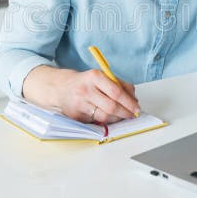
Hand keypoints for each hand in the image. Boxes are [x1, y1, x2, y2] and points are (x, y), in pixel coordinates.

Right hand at [23, 66, 139, 123]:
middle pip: (111, 106)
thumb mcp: (101, 76)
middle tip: (132, 114)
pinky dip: (105, 120)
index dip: (129, 102)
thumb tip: (134, 98)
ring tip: (122, 116)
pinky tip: (109, 117)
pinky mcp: (76, 116)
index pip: (116, 92)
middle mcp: (86, 90)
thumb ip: (119, 84)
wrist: (60, 88)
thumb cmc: (84, 82)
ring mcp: (79, 104)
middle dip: (125, 113)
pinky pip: (96, 121)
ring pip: (104, 117)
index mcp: (94, 77)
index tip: (136, 107)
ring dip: (117, 118)